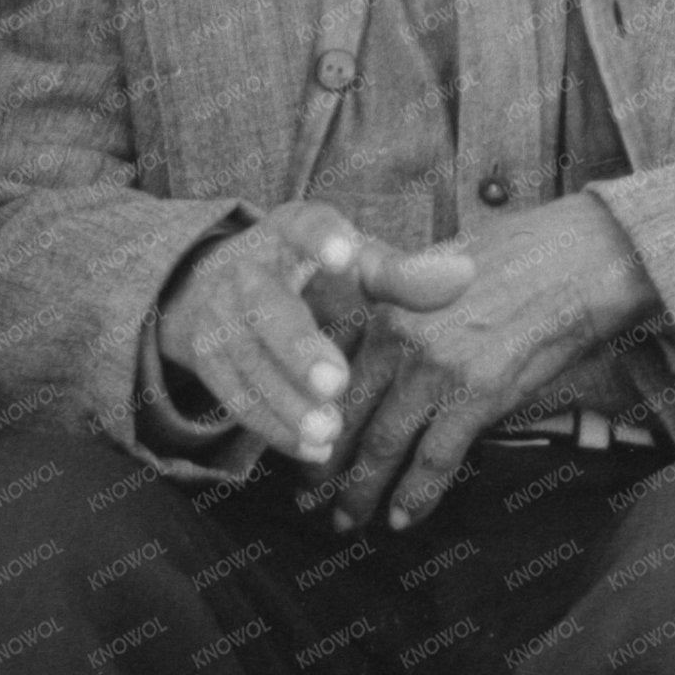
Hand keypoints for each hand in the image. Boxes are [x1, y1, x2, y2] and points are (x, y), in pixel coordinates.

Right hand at [156, 202, 473, 466]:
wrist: (220, 286)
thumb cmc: (311, 272)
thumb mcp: (357, 263)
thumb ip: (404, 274)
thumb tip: (464, 274)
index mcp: (289, 230)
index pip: (303, 226)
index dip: (321, 239)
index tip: (345, 256)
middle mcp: (247, 270)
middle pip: (266, 306)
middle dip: (297, 346)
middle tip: (336, 382)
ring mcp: (221, 318)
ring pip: (248, 361)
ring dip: (287, 401)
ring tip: (329, 430)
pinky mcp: (209, 363)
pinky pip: (238, 399)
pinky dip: (275, 427)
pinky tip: (313, 448)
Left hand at [321, 195, 662, 535]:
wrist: (577, 260)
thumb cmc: (517, 257)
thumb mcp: (437, 264)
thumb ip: (399, 302)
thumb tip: (377, 339)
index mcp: (385, 305)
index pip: (331, 374)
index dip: (311, 417)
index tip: (300, 445)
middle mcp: (399, 338)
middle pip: (345, 416)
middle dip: (322, 467)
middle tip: (305, 501)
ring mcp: (436, 369)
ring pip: (383, 445)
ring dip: (360, 492)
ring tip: (345, 523)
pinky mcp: (476, 395)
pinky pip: (436, 458)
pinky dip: (416, 494)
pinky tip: (403, 520)